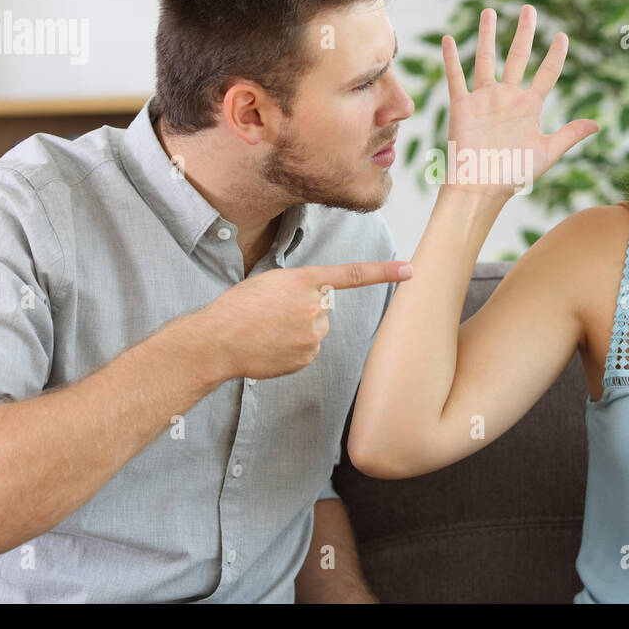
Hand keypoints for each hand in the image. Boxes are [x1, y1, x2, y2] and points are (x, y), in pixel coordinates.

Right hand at [189, 261, 412, 383]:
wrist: (218, 340)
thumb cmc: (237, 308)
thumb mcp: (270, 282)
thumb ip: (299, 287)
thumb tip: (315, 302)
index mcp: (305, 281)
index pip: (353, 274)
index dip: (384, 273)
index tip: (410, 271)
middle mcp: (315, 306)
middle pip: (324, 308)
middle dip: (305, 311)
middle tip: (273, 314)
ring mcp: (313, 334)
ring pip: (316, 330)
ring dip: (299, 331)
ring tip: (268, 330)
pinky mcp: (308, 357)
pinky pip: (308, 351)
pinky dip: (293, 349)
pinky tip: (271, 346)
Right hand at [440, 5, 599, 198]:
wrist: (481, 187)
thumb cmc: (514, 175)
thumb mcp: (547, 153)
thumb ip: (570, 134)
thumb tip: (597, 125)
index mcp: (530, 107)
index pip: (547, 74)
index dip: (556, 55)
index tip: (562, 36)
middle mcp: (507, 98)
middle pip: (518, 57)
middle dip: (524, 33)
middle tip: (529, 9)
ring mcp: (484, 99)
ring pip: (486, 59)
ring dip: (487, 35)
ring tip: (490, 11)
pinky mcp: (463, 106)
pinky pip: (456, 77)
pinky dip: (451, 59)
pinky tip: (448, 40)